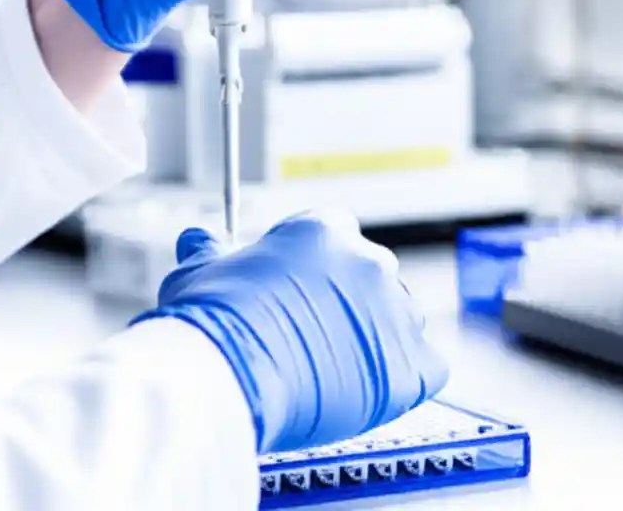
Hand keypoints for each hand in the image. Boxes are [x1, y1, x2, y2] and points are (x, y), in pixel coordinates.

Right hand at [132, 212, 447, 452]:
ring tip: (331, 369)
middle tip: (308, 334)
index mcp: (322, 232)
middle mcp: (369, 263)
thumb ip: (208, 252)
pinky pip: (426, 369)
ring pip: (399, 321)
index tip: (292, 289)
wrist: (229, 372)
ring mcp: (396, 313)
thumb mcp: (199, 273)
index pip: (334, 234)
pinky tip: (366, 390)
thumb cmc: (213, 320)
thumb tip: (196, 239)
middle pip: (370, 276)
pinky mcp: (415, 365)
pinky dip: (403, 380)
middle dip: (345, 301)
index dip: (312, 265)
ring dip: (374, 339)